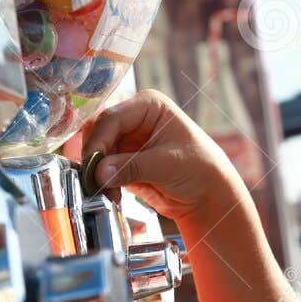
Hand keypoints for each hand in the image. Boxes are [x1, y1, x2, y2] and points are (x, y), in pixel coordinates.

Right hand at [81, 90, 241, 227]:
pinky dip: (102, 182)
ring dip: (97, 173)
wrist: (208, 194)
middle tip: (94, 181)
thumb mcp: (167, 164)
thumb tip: (98, 172)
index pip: (112, 118)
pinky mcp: (123, 161)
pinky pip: (102, 169)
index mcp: (148, 105)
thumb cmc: (199, 169)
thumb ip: (132, 166)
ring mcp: (127, 139)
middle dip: (95, 158)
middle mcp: (134, 118)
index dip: (99, 142)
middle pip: (99, 132)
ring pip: (97, 152)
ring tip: (105, 193)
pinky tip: (111, 196)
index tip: (93, 165)